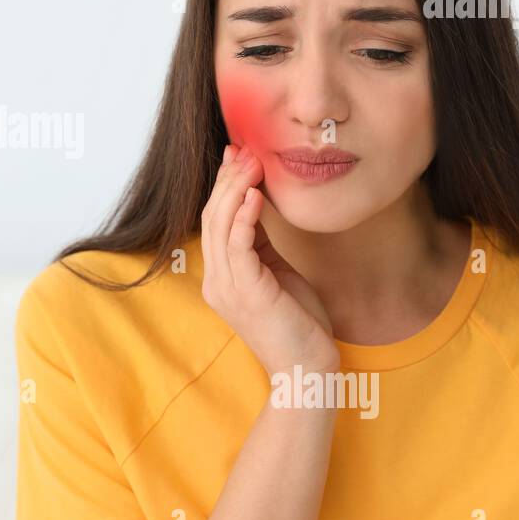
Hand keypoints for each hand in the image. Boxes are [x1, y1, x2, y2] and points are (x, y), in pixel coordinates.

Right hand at [200, 143, 339, 374]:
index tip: (236, 155)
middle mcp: (216, 282)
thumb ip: (261, 243)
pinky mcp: (246, 292)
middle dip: (227, 180)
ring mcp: (227, 288)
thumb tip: (256, 202)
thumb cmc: (298, 324)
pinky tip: (255, 195)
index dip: (223, 187)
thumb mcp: (276, 273)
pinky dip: (244, 216)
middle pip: (211, 219)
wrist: (307, 369)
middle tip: (244, 150)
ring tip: (252, 163)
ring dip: (235, 190)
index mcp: (221, 278)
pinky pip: (238, 246)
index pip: (213, 222)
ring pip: (220, 227)